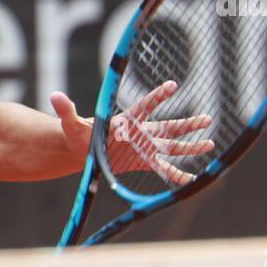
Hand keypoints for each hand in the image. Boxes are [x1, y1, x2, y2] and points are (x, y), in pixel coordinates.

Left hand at [50, 81, 213, 185]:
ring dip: (191, 146)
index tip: (172, 85)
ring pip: (172, 145)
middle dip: (187, 124)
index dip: (157, 96)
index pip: (144, 106)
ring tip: (211, 143)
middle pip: (168, 126)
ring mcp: (144, 146)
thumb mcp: (71, 124)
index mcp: (125, 120)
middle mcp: (140, 131)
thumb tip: (54, 96)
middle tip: (207, 118)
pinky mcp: (142, 161)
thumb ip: (66, 111)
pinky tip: (192, 181)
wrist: (81, 149)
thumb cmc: (77, 134)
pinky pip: (162, 168)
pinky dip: (176, 175)